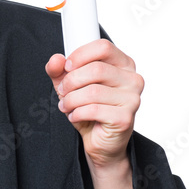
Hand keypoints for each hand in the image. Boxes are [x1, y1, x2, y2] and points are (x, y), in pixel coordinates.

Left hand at [45, 38, 143, 167]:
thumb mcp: (71, 86)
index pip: (103, 47)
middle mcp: (133, 79)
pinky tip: (75, 116)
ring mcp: (132, 99)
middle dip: (71, 81)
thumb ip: (60, 71)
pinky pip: (94, 110)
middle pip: (96, 69)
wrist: (100, 141)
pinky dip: (77, 113)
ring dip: (71, 100)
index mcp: (124, 64)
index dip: (80, 55)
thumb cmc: (90, 109)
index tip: (66, 67)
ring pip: (93, 91)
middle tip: (63, 92)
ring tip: (67, 106)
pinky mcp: (125, 118)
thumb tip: (55, 60)